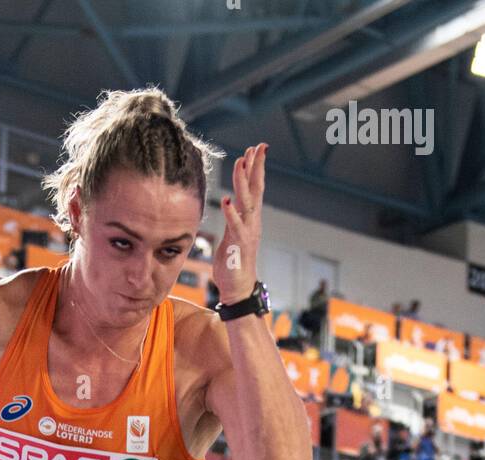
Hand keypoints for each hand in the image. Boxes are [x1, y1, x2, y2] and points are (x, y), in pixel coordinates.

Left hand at [214, 144, 266, 302]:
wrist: (238, 288)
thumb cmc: (233, 263)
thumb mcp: (231, 235)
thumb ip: (232, 218)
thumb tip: (229, 203)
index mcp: (249, 218)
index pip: (254, 188)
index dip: (255, 168)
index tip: (255, 149)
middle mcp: (251, 221)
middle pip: (256, 189)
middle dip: (256, 167)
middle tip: (257, 146)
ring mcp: (247, 232)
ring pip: (247, 202)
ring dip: (243, 181)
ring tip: (240, 162)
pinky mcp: (239, 244)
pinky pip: (235, 226)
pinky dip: (231, 213)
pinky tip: (226, 200)